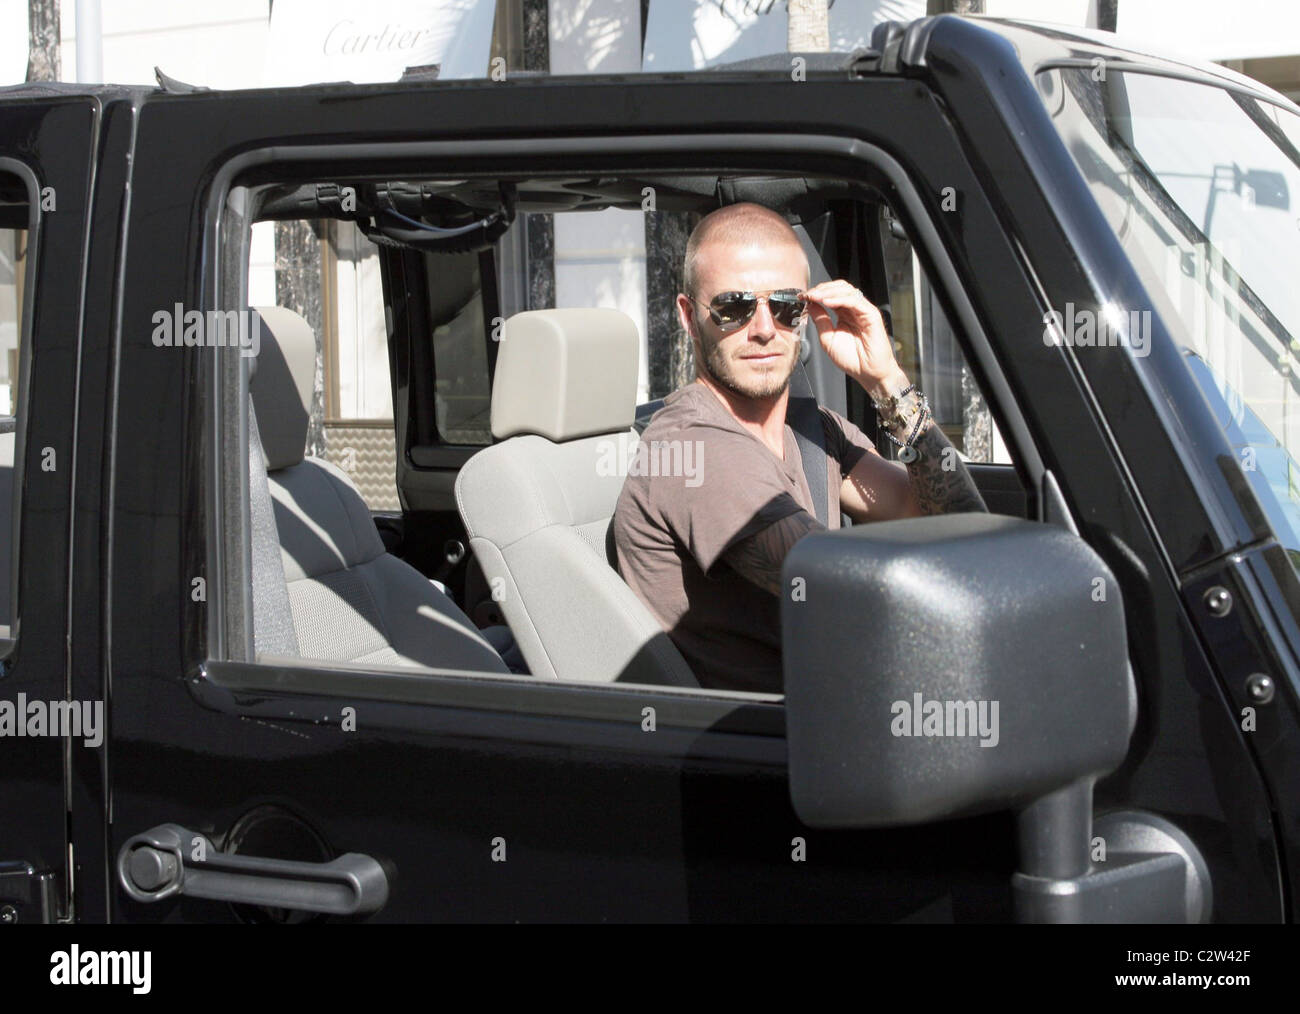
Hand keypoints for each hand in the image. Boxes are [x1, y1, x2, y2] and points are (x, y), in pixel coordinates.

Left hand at [802, 280, 907, 397]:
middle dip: (821, 289)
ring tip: (814, 297)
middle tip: (808, 294)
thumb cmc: (852, 359)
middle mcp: (854, 310)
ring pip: (847, 290)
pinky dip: (839, 299)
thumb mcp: (828, 338)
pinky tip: (827, 302)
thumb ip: (820, 320)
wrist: (867, 373)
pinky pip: (855, 301)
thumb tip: (810, 305)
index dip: (816, 293)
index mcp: (844, 314)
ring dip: (828, 291)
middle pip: (839, 288)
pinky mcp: (871, 315)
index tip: (802, 296)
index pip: (831, 295)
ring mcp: (863, 311)